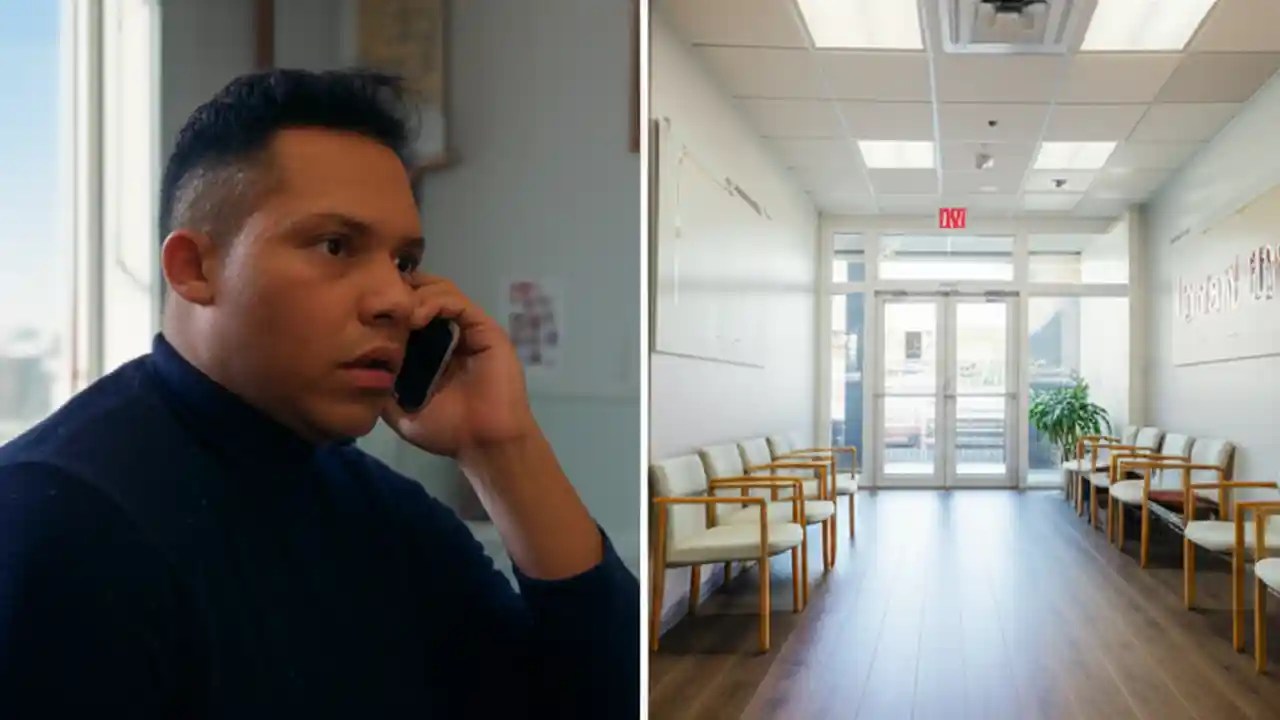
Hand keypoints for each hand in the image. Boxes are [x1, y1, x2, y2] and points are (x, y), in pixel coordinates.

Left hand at [381, 276, 535, 458]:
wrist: (484, 444)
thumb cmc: (448, 430)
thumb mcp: (400, 412)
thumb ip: (383, 389)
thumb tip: (359, 370)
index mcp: (432, 349)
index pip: (411, 311)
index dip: (390, 304)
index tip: (366, 308)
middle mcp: (452, 333)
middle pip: (426, 293)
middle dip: (402, 291)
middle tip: (380, 300)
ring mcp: (470, 330)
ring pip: (442, 291)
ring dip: (416, 295)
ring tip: (398, 313)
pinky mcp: (485, 329)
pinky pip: (459, 303)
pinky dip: (436, 301)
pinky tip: (415, 316)